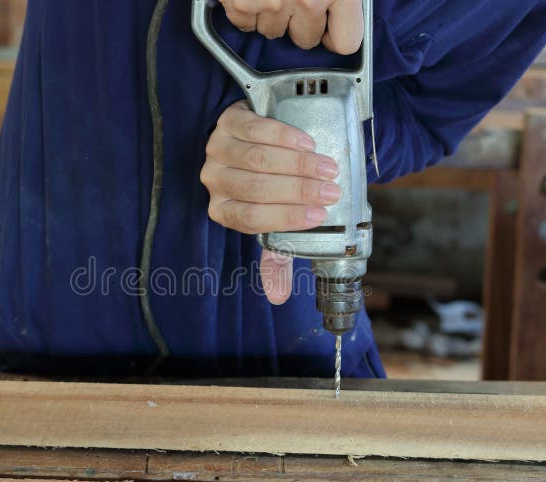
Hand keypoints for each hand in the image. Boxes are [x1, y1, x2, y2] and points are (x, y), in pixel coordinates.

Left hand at [201, 101, 340, 304]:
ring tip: (327, 168)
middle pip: (257, 188)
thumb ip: (276, 255)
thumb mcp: (270, 219)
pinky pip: (256, 129)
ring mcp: (217, 149)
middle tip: (331, 190)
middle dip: (298, 191)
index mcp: (223, 211)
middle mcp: (214, 181)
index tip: (320, 215)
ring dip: (297, 164)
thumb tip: (278, 297)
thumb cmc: (266, 186)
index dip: (287, 218)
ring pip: (258, 159)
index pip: (252, 219)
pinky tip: (307, 143)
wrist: (257, 141)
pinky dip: (285, 136)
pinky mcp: (227, 120)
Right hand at [220, 0, 363, 54]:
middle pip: (306, 41)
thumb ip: (340, 0)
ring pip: (273, 32)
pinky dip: (244, 10)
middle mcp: (306, 0)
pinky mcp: (239, 3)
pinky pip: (244, 23)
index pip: (346, 42)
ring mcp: (271, 3)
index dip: (336, 37)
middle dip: (300, 24)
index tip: (329, 32)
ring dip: (271, 15)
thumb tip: (343, 22)